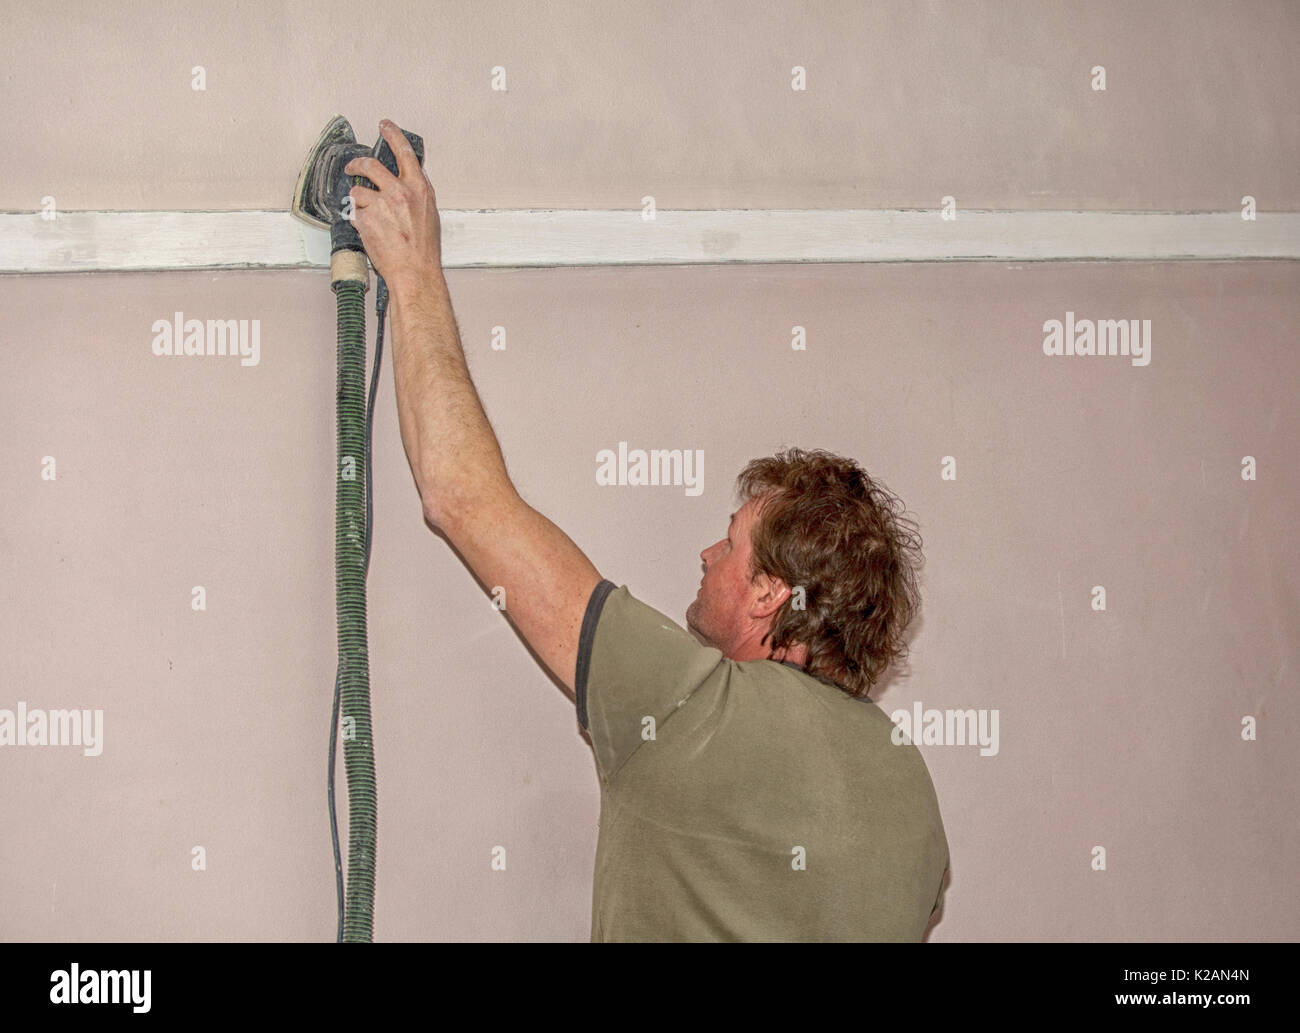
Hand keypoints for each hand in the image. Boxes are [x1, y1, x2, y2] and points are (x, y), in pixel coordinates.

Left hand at [343, 119, 441, 290]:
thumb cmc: (424, 250)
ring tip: (368, 217)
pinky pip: (354, 213)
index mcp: (419, 189)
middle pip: (371, 165)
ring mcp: (381, 204)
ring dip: (359, 203)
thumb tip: (405, 184)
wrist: (414, 272)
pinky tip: (369, 232)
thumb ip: (416, 195)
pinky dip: (359, 221)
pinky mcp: (366, 218)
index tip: (384, 125)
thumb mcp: (429, 215)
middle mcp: (399, 192)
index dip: (392, 134)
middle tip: (352, 167)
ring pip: (358, 192)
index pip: (404, 152)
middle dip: (357, 164)